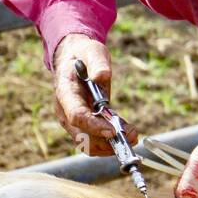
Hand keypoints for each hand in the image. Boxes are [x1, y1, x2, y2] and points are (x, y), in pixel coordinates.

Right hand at [52, 33, 138, 156]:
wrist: (74, 59)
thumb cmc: (84, 54)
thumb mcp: (93, 52)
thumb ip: (98, 64)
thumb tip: (102, 76)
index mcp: (65, 92)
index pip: (76, 116)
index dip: (94, 126)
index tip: (113, 130)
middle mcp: (65, 111)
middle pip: (82, 137)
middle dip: (107, 141)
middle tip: (131, 135)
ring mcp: (72, 121)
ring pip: (90, 144)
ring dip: (112, 145)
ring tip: (132, 134)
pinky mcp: (83, 125)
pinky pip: (96, 141)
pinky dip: (112, 141)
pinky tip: (127, 132)